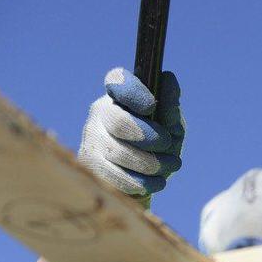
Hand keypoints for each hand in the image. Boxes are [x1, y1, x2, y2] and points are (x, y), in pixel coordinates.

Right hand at [78, 67, 183, 196]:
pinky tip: (157, 181)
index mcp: (121, 97)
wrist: (146, 181)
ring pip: (117, 151)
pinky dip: (142, 181)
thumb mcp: (172, 127)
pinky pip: (114, 176)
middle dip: (148, 136)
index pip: (117, 81)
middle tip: (167, 144)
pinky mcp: (90, 166)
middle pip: (117, 121)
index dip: (132, 91)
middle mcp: (101, 114)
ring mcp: (91, 139)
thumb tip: (168, 79)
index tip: (151, 106)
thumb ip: (170, 108)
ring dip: (151, 162)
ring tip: (170, 165)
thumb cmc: (159, 147)